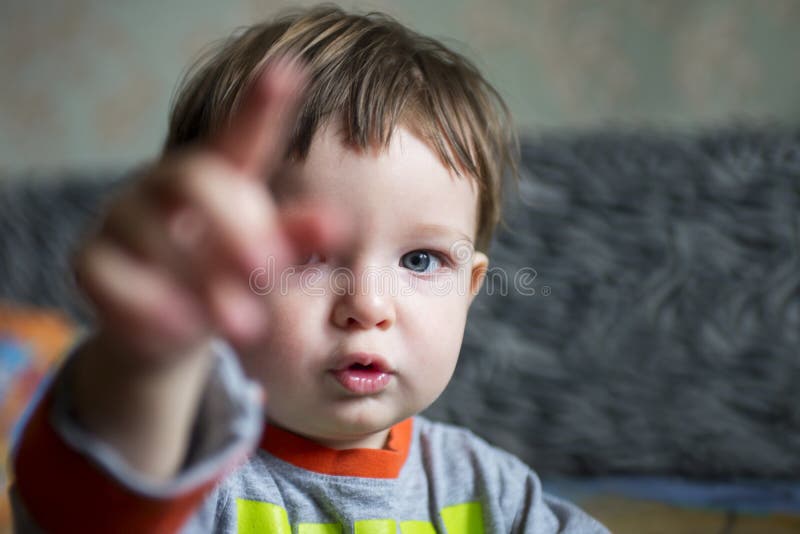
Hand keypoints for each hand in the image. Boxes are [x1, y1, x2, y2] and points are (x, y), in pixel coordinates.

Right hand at [73, 56, 338, 362]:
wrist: (168, 326)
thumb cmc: (226, 275)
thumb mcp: (266, 255)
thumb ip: (294, 237)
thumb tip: (337, 223)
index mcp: (217, 176)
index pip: (240, 134)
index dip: (262, 104)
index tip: (288, 71)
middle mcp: (165, 185)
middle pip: (194, 180)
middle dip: (234, 224)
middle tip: (269, 267)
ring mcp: (121, 218)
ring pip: (149, 232)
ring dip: (200, 280)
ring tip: (245, 324)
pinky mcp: (90, 262)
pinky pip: (110, 276)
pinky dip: (148, 305)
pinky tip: (184, 328)